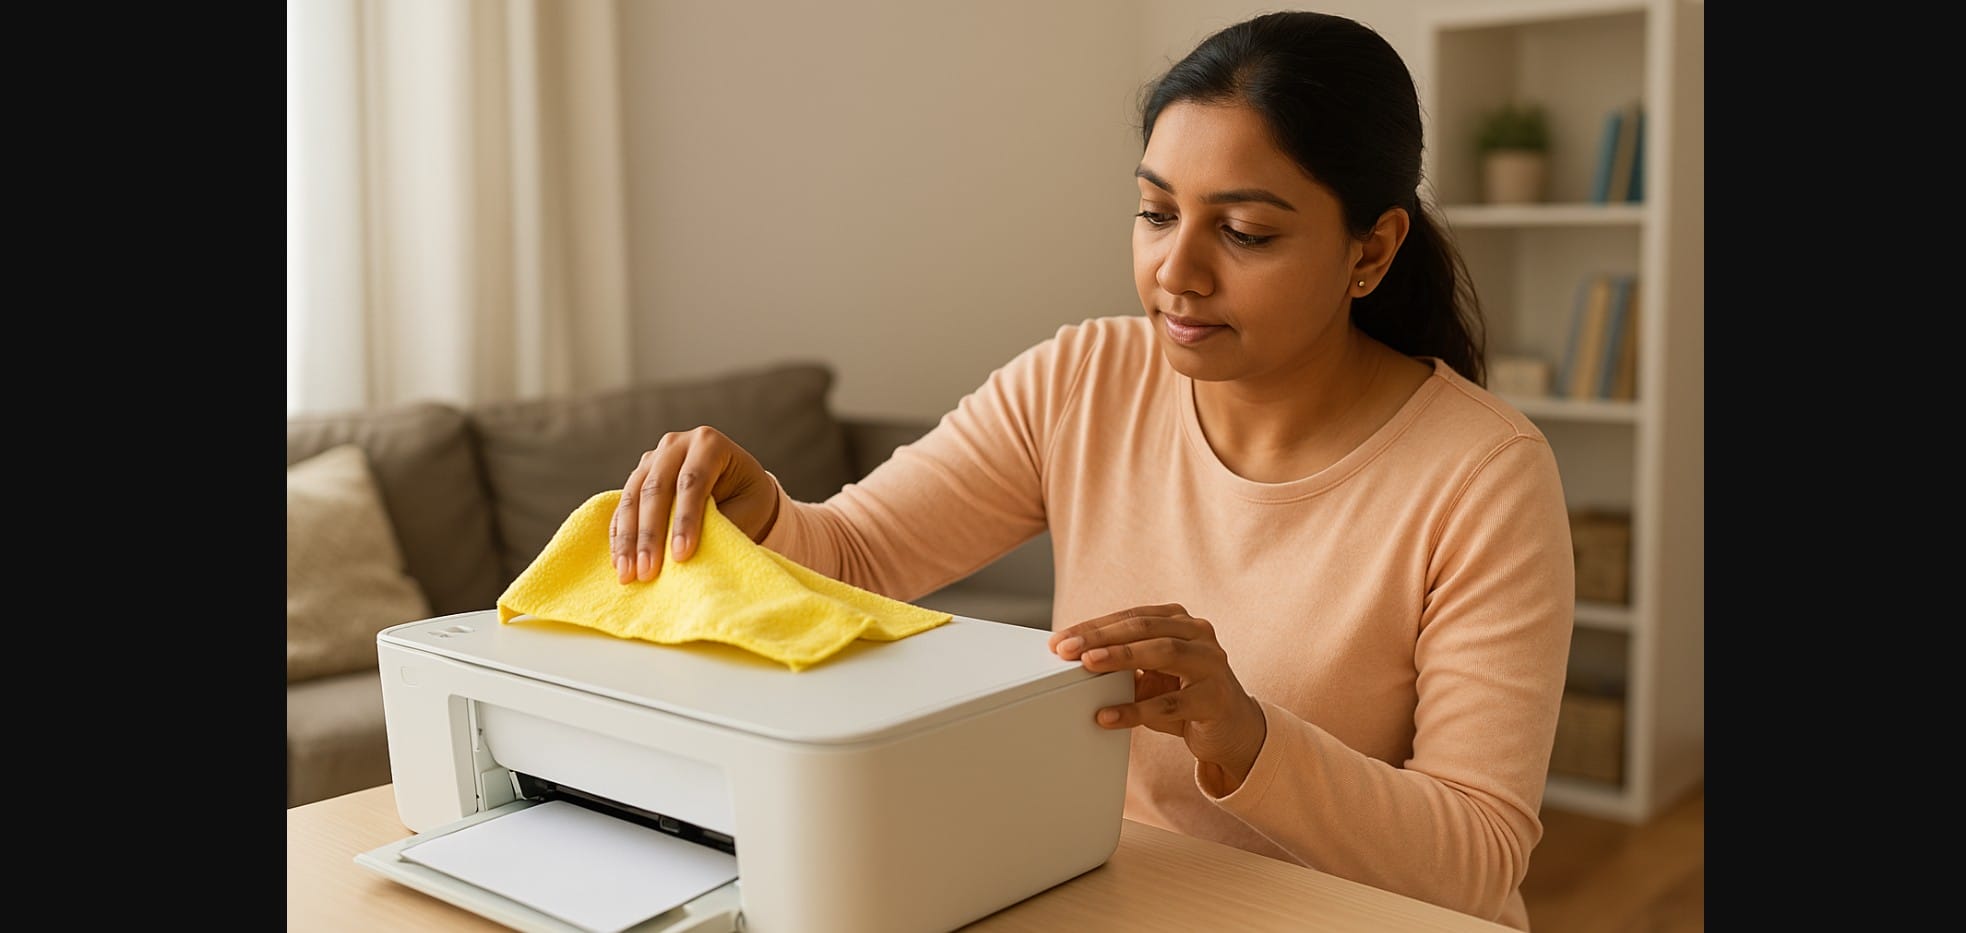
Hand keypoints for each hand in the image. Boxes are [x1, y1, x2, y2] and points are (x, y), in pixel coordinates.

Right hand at [610, 426, 779, 583]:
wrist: (738, 484)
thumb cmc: (748, 498)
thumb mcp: (747, 507)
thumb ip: (720, 521)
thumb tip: (690, 552)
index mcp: (708, 443)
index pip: (692, 481)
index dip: (685, 520)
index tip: (681, 556)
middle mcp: (676, 444)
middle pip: (656, 489)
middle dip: (651, 534)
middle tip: (648, 572)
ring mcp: (652, 458)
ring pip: (632, 498)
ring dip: (628, 539)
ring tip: (629, 574)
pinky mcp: (637, 477)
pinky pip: (622, 507)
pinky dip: (619, 536)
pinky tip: (620, 563)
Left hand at [1049, 603, 1267, 793]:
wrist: (1233, 729)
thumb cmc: (1186, 696)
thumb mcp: (1152, 677)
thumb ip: (1123, 665)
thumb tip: (1076, 661)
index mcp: (1180, 621)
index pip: (1131, 617)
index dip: (1094, 626)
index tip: (1060, 640)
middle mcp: (1199, 634)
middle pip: (1144, 628)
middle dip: (1101, 637)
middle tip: (1067, 650)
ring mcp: (1211, 663)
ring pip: (1163, 652)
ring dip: (1121, 657)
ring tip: (1087, 666)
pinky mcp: (1215, 698)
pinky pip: (1171, 703)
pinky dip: (1136, 710)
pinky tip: (1108, 716)